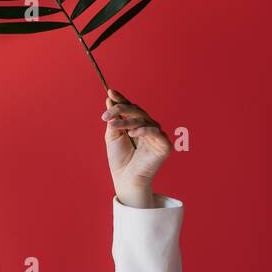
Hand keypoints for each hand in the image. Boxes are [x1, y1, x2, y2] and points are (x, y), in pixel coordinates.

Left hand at [101, 87, 172, 204]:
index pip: (131, 108)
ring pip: (143, 120)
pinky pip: (155, 133)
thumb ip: (114, 118)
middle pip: (137, 112)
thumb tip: (110, 99)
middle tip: (106, 114)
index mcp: (138, 125)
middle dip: (121, 110)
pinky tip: (132, 133)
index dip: (121, 99)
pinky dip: (143, 130)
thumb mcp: (112, 136)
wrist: (125, 179)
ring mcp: (158, 136)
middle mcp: (149, 128)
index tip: (110, 92)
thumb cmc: (120, 160)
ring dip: (126, 121)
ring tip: (113, 125)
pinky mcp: (164, 145)